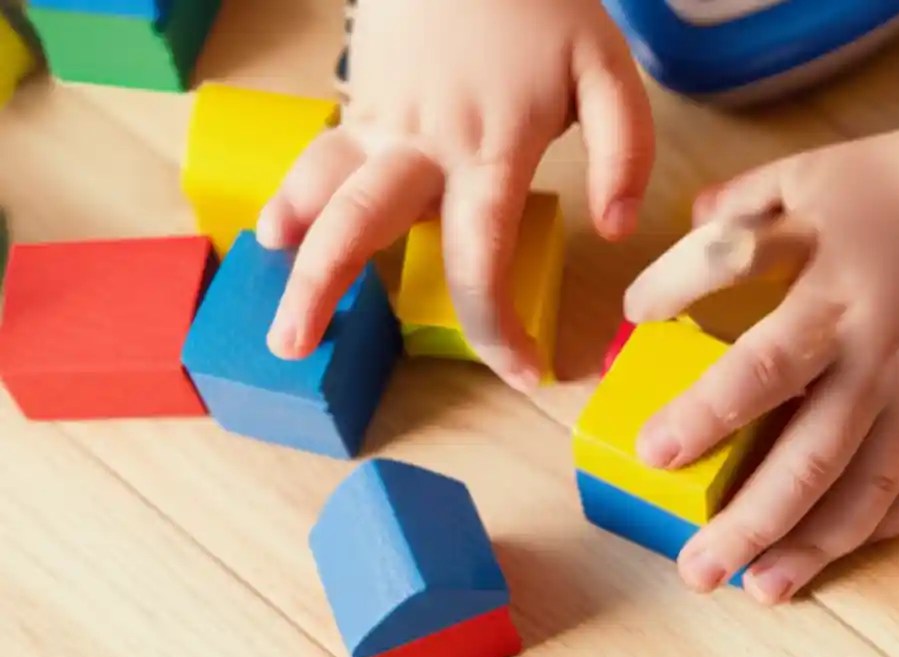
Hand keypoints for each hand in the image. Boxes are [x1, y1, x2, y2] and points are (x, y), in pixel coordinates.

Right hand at [259, 0, 652, 391]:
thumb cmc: (544, 4)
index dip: (495, 328)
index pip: (481, 258)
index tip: (522, 372)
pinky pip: (322, 154)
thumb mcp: (606, 69)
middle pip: (362, 224)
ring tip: (269, 291)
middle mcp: (423, 143)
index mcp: (489, 147)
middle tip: (292, 349)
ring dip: (290, 241)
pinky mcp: (362, 102)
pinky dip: (296, 193)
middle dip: (324, 289)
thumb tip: (616, 230)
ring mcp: (382, 120)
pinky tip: (279, 228)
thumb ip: (624, 150)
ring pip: (321, 185)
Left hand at [624, 130, 898, 603]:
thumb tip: (653, 285)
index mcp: (833, 296)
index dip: (705, 413)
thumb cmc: (884, 185)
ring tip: (755, 589)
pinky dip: (879, 526)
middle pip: (812, 455)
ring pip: (867, 489)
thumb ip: (726, 222)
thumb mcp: (799, 177)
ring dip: (811, 546)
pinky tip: (831, 555)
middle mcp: (879, 356)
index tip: (650, 453)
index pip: (762, 367)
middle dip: (750, 520)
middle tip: (694, 568)